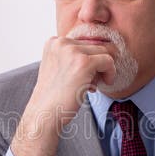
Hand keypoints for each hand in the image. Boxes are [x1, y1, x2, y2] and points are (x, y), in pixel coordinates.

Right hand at [10, 36, 115, 155]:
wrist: (45, 114)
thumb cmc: (54, 96)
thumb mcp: (59, 68)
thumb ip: (73, 57)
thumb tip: (107, 50)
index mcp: (53, 42)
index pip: (83, 44)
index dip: (87, 61)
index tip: (81, 78)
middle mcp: (61, 42)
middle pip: (94, 46)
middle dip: (96, 65)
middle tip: (88, 83)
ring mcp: (72, 51)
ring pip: (103, 52)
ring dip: (102, 70)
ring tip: (90, 85)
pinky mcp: (84, 62)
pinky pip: (108, 61)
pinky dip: (110, 73)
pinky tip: (99, 86)